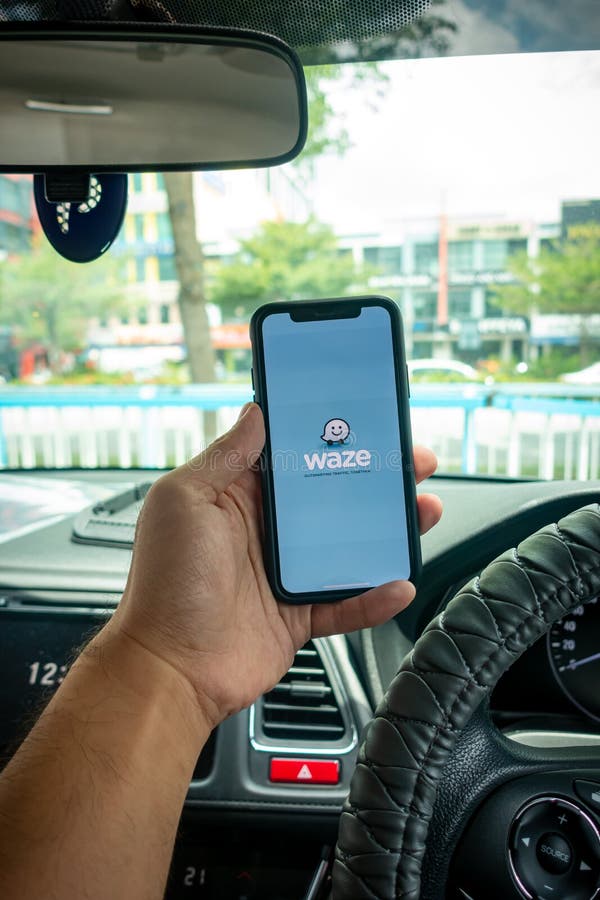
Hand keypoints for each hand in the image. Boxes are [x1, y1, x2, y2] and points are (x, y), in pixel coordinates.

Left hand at [109, 403, 441, 728]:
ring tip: (424, 511)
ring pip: (350, 546)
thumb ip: (224, 457)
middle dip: (376, 479)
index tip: (365, 420)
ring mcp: (285, 575)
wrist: (169, 670)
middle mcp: (265, 533)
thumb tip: (254, 412)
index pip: (293, 457)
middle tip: (413, 462)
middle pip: (332, 498)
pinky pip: (347, 603)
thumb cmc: (164, 584)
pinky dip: (375, 597)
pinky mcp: (299, 616)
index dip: (330, 438)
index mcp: (237, 498)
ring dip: (388, 531)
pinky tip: (399, 584)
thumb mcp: (184, 501)